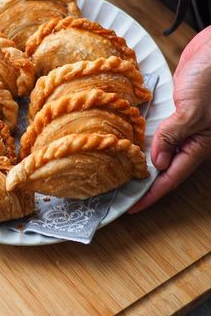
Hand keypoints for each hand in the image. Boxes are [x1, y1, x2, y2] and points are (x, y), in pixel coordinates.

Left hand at [130, 26, 210, 212]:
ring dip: (140, 156)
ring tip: (116, 167)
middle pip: (164, 167)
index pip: (172, 177)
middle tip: (116, 188)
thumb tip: (157, 163)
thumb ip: (172, 134)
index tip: (132, 207)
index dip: (152, 194)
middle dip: (143, 179)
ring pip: (158, 147)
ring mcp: (182, 123)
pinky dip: (142, 133)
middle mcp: (190, 138)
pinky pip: (157, 127)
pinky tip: (125, 135)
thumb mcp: (192, 109)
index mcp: (199, 145)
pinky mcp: (175, 108)